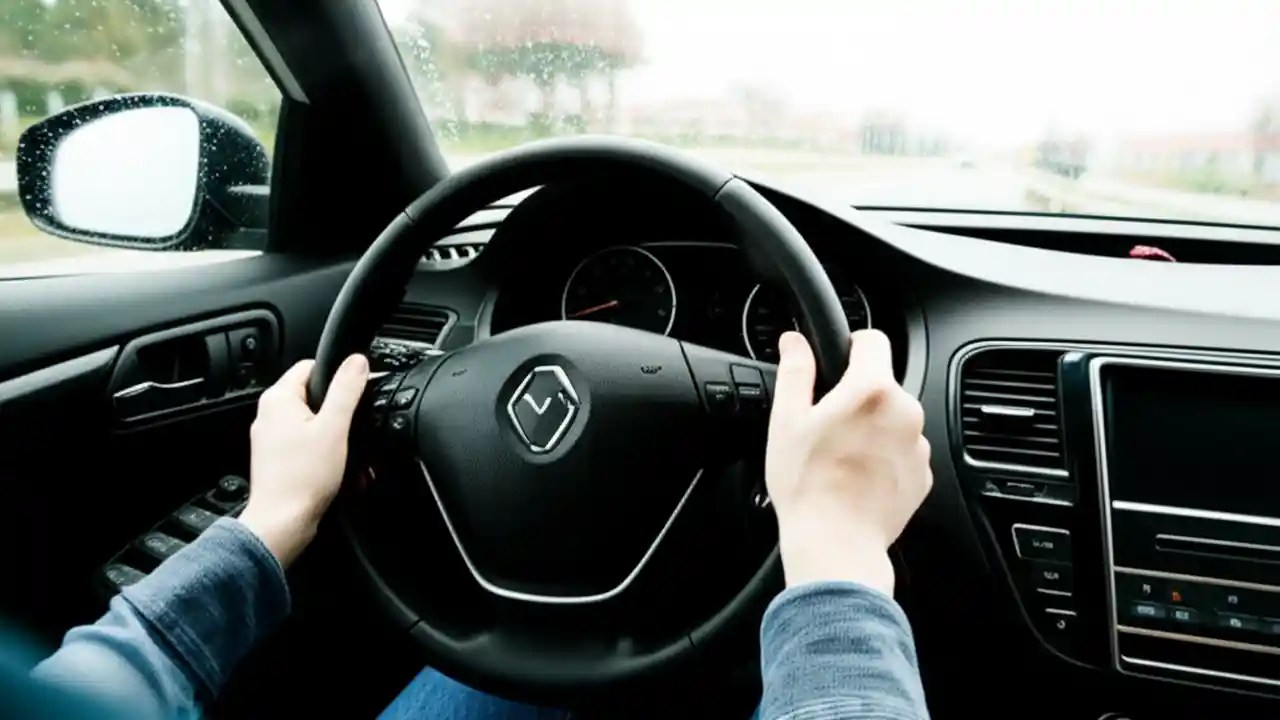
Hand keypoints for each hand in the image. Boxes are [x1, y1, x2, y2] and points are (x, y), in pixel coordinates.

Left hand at [238, 355, 369, 567]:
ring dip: (338, 439)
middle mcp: (270, 415)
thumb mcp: (334, 427)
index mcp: (278, 399)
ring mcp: (272, 439)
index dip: (338, 378)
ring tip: (350, 458)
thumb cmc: (302, 480)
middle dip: (341, 415)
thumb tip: (356, 361)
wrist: (282, 524)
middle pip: (316, 397)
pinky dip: (327, 455)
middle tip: (354, 433)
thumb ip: (346, 390)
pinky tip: (340, 472)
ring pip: (315, 424)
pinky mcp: (279, 460)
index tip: (355, 396)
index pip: (311, 366)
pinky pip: (308, 446)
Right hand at [765, 330, 931, 594]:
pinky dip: (884, 457)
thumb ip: (795, 371)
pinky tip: (856, 476)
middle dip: (857, 397)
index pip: (873, 340)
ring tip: (840, 455)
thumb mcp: (787, 421)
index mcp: (872, 390)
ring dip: (872, 428)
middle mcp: (905, 412)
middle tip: (826, 424)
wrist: (836, 544)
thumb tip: (795, 342)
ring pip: (893, 420)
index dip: (852, 345)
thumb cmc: (808, 486)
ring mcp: (917, 446)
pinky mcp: (922, 475)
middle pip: (882, 385)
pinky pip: (902, 452)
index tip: (838, 361)